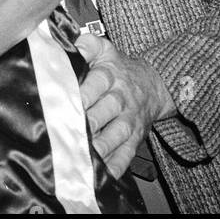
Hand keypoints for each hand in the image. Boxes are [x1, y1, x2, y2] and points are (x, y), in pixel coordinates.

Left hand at [76, 32, 176, 178]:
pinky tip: (101, 175)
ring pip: (115, 136)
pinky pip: (125, 155)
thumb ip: (87, 44)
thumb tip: (72, 43)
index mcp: (110, 76)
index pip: (96, 83)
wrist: (153, 85)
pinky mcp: (134, 140)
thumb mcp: (104, 49)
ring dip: (99, 146)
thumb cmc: (119, 68)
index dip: (82, 92)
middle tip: (68, 129)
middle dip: (87, 121)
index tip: (66, 100)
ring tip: (82, 154)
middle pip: (104, 111)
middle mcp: (120, 100)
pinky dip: (114, 166)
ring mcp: (128, 122)